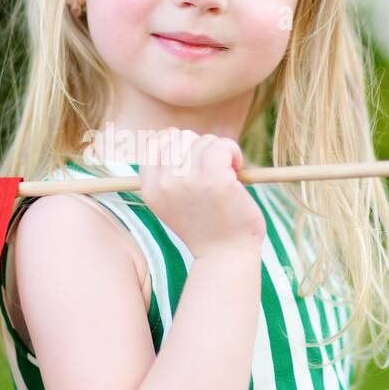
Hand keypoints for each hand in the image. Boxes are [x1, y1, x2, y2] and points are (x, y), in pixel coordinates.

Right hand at [137, 128, 265, 258]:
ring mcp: (189, 183)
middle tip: (213, 172)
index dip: (180, 146)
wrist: (225, 256)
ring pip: (204, 140)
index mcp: (151, 190)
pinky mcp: (215, 182)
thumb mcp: (175, 201)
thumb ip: (168, 172)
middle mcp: (165, 185)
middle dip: (201, 148)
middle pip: (181, 137)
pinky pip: (222, 145)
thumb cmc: (206, 226)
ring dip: (221, 152)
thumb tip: (171, 132)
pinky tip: (237, 169)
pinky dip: (233, 151)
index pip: (158, 144)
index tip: (195, 164)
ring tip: (226, 175)